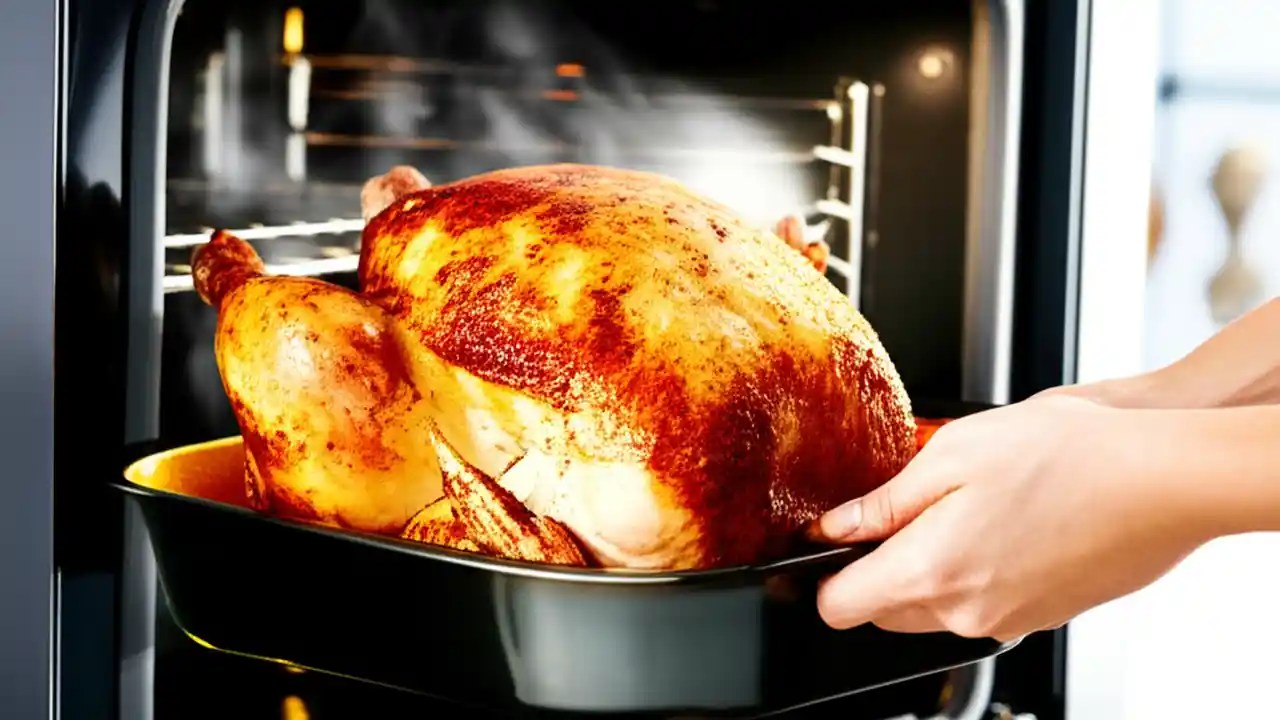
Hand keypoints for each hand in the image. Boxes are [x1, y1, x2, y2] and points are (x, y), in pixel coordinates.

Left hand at [807, 395, 1213, 641]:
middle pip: (885, 610)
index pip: (841, 607)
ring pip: (935, 608)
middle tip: (912, 505)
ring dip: (932, 567)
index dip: (827, 573)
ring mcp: (1007, 620)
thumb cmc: (1067, 455)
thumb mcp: (950, 454)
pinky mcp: (1042, 616)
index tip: (836, 541)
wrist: (1162, 478)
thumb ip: (882, 501)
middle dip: (882, 565)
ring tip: (968, 505)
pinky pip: (984, 604)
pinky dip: (978, 571)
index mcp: (931, 571)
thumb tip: (835, 528)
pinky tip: (1006, 521)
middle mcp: (965, 612)